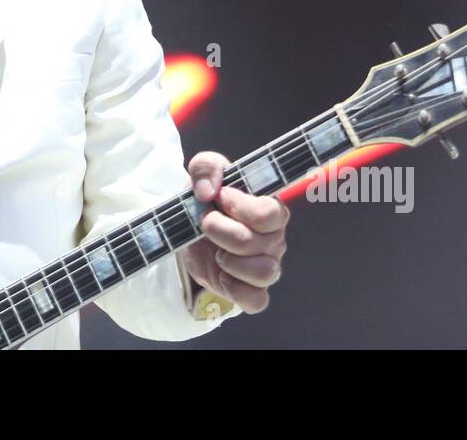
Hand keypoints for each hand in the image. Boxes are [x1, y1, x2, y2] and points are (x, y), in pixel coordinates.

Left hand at [182, 151, 289, 313]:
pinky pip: (257, 301)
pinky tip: (222, 274)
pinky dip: (236, 290)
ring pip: (263, 273)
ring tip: (217, 252)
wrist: (191, 232)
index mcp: (270, 210)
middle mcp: (274, 239)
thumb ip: (206, 167)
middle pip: (255, 241)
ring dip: (230, 261)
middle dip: (220, 230)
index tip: (220, 198)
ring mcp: (267, 267)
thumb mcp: (202, 174)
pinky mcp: (252, 291)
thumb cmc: (207, 201)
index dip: (239, 207)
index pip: (268, 213)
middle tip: (206, 223)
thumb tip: (209, 191)